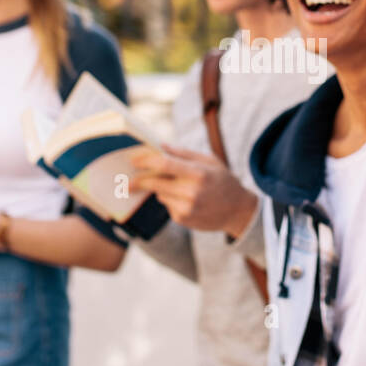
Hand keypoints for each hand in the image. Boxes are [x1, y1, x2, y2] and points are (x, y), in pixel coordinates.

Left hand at [128, 144, 258, 238]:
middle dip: (139, 180)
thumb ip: (184, 153)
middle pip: (155, 183)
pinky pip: (166, 204)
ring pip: (159, 194)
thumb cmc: (223, 181)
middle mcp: (191, 192)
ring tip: (179, 186)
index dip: (145, 161)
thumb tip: (160, 145)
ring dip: (159, 188)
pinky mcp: (182, 219)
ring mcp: (186, 208)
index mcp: (198, 173)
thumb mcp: (210, 161)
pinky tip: (186, 199)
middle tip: (127, 179)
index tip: (133, 160)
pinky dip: (169, 199)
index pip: (164, 164)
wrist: (238, 211)